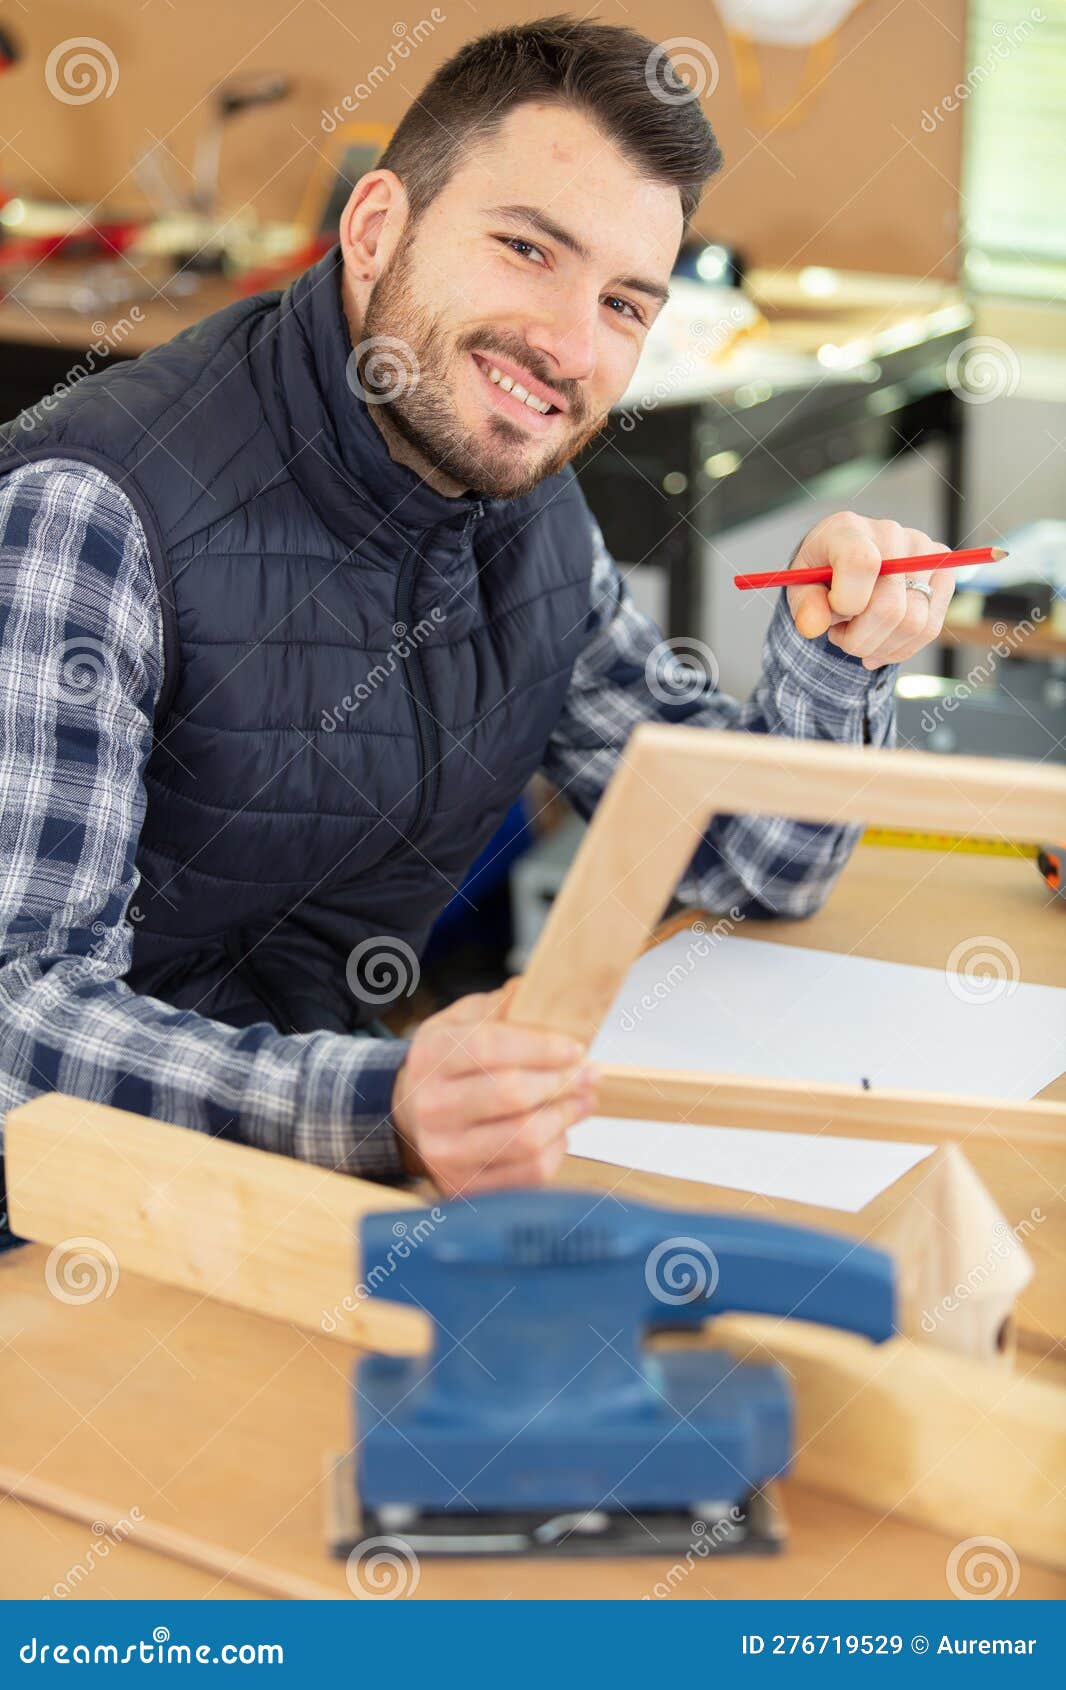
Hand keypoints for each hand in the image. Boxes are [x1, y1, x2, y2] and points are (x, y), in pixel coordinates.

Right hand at [390, 982, 597, 1196]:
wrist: (410, 1115)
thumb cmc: (449, 1063)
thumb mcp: (462, 1021)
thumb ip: (501, 1006)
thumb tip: (541, 990)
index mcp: (431, 1056)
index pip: (491, 1047)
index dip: (542, 1047)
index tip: (576, 1048)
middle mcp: (431, 1106)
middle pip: (511, 1094)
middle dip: (563, 1082)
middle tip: (591, 1073)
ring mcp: (444, 1152)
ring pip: (525, 1138)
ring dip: (566, 1116)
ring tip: (583, 1099)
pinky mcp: (463, 1186)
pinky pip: (529, 1173)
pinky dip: (555, 1149)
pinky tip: (558, 1130)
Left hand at [786, 513, 955, 670]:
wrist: (846, 561)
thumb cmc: (822, 574)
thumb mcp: (801, 588)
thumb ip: (805, 605)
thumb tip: (813, 626)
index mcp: (848, 529)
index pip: (861, 564)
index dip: (846, 602)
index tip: (834, 610)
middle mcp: (891, 534)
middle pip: (890, 607)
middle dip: (860, 639)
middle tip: (841, 637)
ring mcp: (924, 552)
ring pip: (914, 623)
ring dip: (880, 646)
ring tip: (859, 638)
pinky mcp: (944, 574)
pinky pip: (930, 628)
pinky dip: (901, 647)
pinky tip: (880, 643)